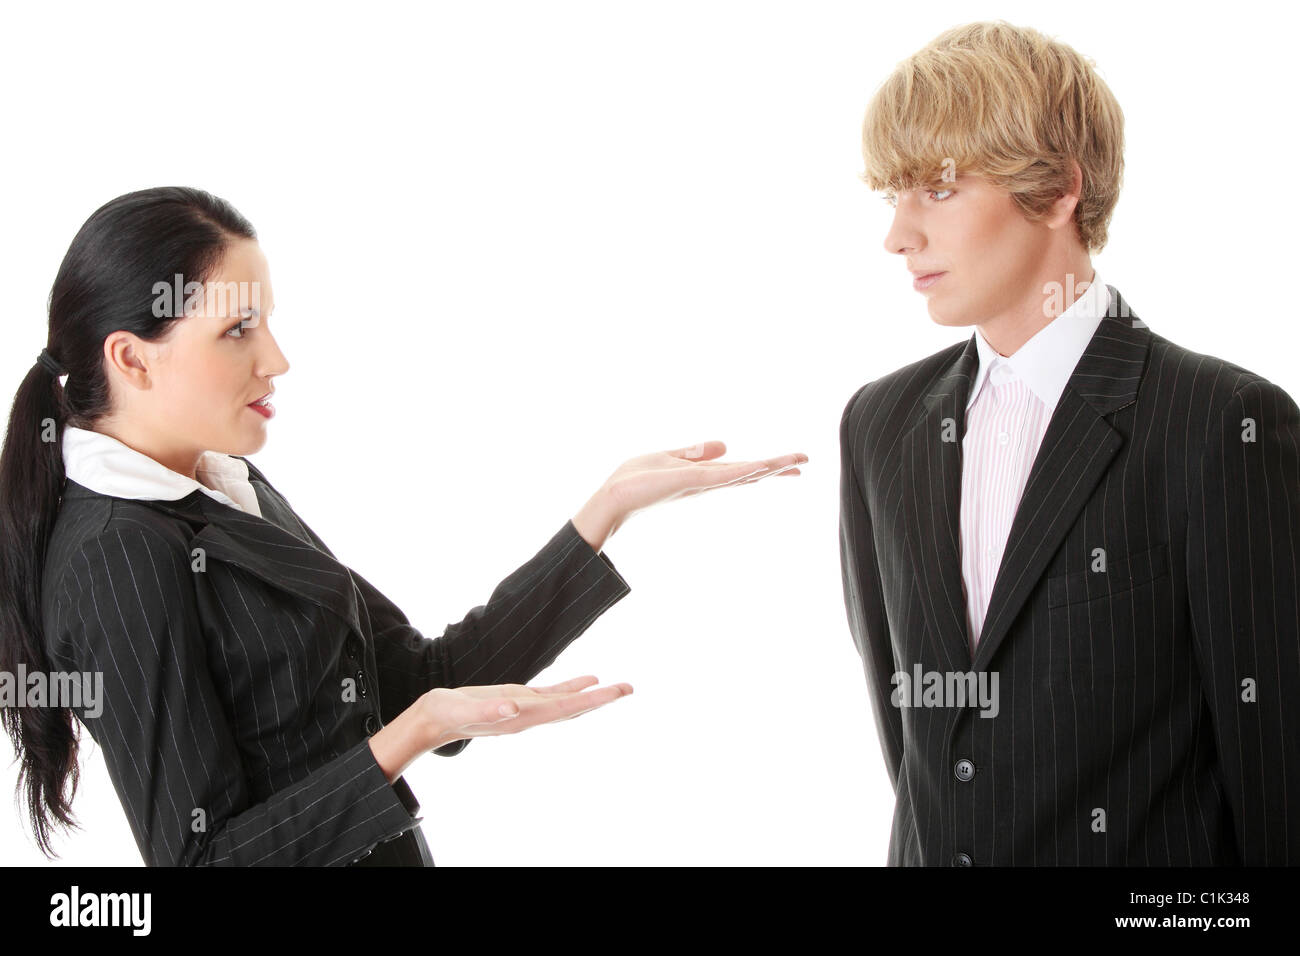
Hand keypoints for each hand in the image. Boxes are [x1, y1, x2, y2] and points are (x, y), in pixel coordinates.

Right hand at [420, 675, 632, 749]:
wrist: (432, 721)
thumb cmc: (446, 714)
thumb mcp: (464, 710)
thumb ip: (489, 711)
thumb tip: (515, 708)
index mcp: (522, 717)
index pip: (566, 708)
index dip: (592, 699)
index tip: (616, 692)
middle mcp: (530, 715)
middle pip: (574, 707)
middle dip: (602, 698)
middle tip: (630, 688)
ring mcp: (526, 709)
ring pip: (568, 701)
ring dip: (592, 694)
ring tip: (618, 686)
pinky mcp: (518, 700)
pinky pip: (553, 694)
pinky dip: (572, 687)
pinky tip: (586, 680)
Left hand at [572, 440, 807, 549]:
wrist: (613, 498)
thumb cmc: (634, 480)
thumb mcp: (668, 457)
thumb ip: (696, 452)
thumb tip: (726, 444)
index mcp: (703, 476)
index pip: (740, 469)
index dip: (765, 465)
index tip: (791, 462)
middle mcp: (707, 483)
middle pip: (748, 473)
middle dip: (777, 468)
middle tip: (806, 462)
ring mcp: (702, 484)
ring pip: (743, 474)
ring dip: (770, 467)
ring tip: (797, 461)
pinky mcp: (692, 483)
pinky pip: (724, 475)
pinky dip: (744, 470)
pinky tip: (762, 465)